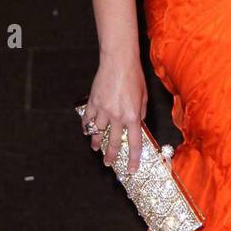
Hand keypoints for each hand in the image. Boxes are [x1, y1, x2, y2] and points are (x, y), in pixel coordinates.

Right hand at [82, 56, 147, 172]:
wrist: (119, 61)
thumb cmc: (134, 77)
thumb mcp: (144, 97)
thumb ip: (140, 113)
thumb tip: (137, 123)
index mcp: (132, 117)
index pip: (134, 143)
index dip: (133, 159)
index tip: (131, 169)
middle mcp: (117, 116)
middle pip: (113, 142)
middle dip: (111, 156)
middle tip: (108, 163)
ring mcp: (103, 110)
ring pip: (97, 133)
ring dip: (96, 142)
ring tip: (96, 148)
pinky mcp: (93, 102)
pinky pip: (87, 119)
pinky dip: (86, 126)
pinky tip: (86, 130)